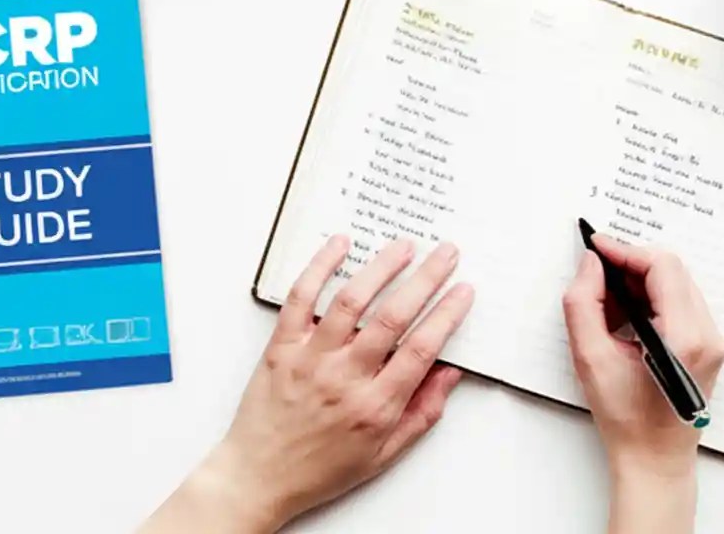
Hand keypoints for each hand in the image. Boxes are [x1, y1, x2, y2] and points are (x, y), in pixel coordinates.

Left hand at [141, 237, 473, 533]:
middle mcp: (345, 378)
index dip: (447, 315)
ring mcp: (311, 359)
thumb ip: (421, 413)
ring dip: (382, 267)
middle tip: (446, 254)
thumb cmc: (320, 468)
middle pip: (394, 316)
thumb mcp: (384, 454)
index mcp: (375, 406)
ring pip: (351, 301)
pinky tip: (339, 245)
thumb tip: (449, 373)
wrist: (259, 478)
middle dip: (427, 279)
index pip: (422, 349)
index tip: (464, 290)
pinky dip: (319, 267)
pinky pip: (300, 299)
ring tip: (404, 246)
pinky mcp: (280, 348)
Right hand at [562, 234, 723, 533]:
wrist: (654, 459)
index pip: (662, 267)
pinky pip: (680, 302)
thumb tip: (591, 265)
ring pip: (677, 284)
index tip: (596, 246)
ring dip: (641, 280)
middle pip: (672, 270)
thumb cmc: (625, 419)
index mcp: (685, 337)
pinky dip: (652, 297)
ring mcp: (713, 340)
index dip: (625, 250)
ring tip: (606, 296)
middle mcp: (708, 334)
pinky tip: (625, 312)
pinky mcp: (708, 345)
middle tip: (596, 271)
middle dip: (632, 263)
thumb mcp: (591, 358)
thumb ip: (584, 303)